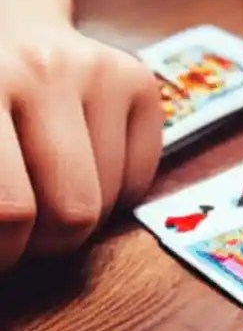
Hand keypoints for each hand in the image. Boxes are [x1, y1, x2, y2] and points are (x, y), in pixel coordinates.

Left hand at [0, 20, 162, 270]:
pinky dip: (110, 196)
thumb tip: (5, 249)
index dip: (4, 253)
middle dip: (45, 246)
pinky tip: (79, 166)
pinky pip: (139, 181)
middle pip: (72, 212)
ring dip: (74, 220)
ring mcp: (101, 72)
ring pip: (108, 201)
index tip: (0, 259)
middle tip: (21, 239)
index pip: (9, 208)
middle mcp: (45, 71)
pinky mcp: (140, 80)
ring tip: (43, 192)